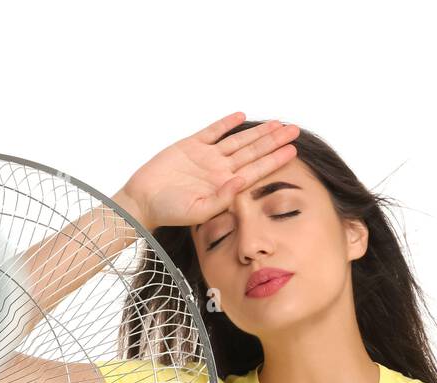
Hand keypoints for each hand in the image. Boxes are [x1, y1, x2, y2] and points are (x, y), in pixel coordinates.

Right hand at [114, 111, 298, 230]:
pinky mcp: (190, 146)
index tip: (293, 150)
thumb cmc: (168, 211)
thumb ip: (222, 198)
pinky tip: (241, 116)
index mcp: (224, 186)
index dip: (274, 159)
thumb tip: (242, 182)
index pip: (256, 170)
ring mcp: (206, 157)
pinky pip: (212, 132)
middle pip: (252, 152)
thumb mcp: (198, 211)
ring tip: (277, 123)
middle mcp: (219, 170)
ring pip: (238, 140)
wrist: (142, 200)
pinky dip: (226, 124)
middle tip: (294, 130)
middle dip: (273, 141)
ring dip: (257, 132)